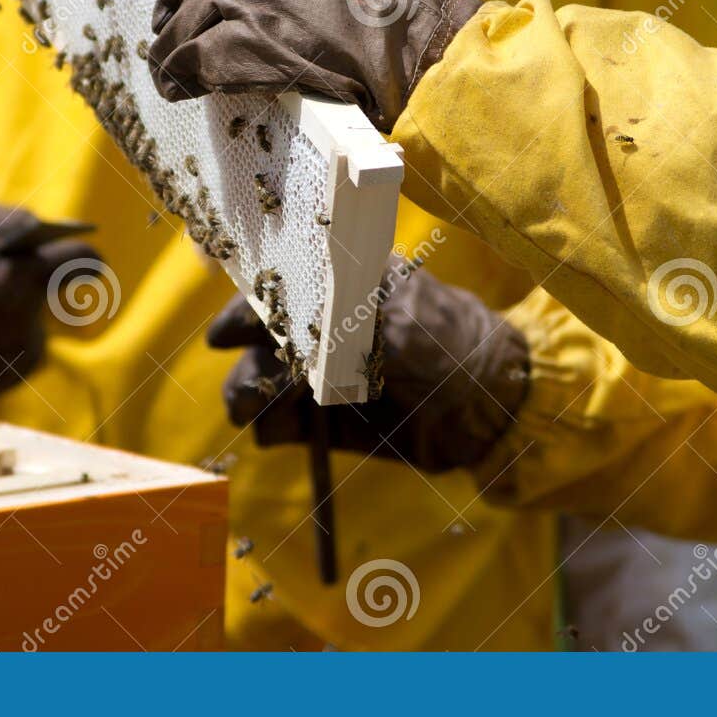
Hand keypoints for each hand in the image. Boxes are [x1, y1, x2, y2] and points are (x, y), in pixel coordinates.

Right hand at [0, 190, 100, 405]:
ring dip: (33, 310)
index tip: (86, 242)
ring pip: (33, 341)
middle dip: (49, 279)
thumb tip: (35, 229)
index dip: (63, 262)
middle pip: (34, 312)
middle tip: (52, 255)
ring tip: (5, 284)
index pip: (20, 282)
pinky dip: (19, 335)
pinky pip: (18, 362)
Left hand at [149, 0, 480, 130]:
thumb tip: (314, 2)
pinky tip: (176, 87)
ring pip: (192, 19)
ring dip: (173, 48)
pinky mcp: (249, 39)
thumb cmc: (424, 23)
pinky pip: (196, 57)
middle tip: (164, 36)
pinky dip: (181, 73)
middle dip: (181, 10)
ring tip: (165, 72)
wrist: (434, 50)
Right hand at [212, 261, 529, 472]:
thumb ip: (338, 330)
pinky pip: (283, 423)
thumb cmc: (450, 348)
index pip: (280, 289)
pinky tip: (270, 430)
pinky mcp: (328, 421)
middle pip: (266, 340)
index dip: (247, 309)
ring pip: (267, 382)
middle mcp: (327, 328)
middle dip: (248, 362)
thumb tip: (282, 344)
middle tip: (243, 389)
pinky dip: (270, 426)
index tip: (224, 336)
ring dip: (251, 396)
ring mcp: (325, 376)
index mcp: (344, 287)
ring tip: (249, 412)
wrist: (493, 408)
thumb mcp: (397, 326)